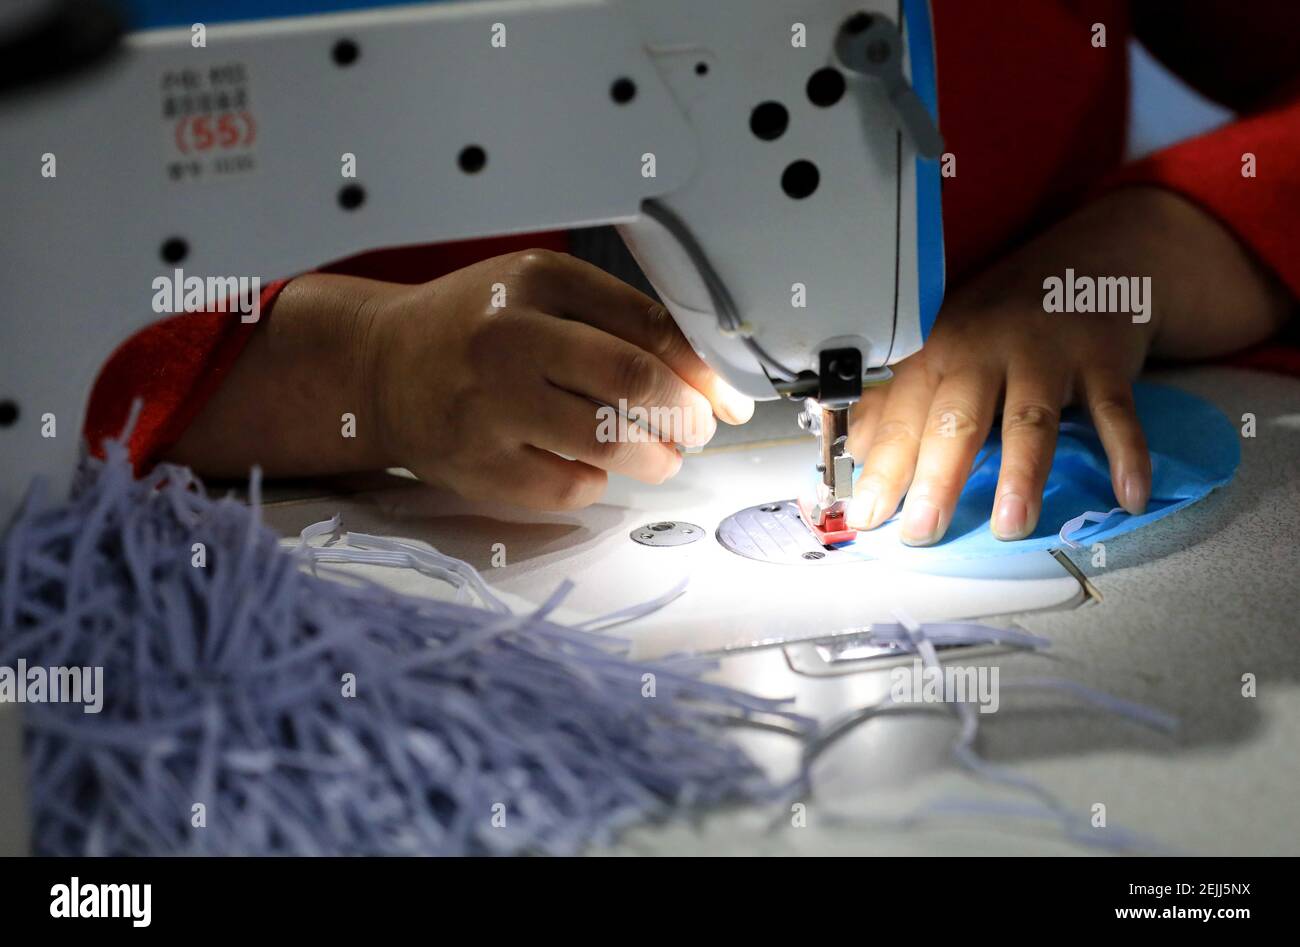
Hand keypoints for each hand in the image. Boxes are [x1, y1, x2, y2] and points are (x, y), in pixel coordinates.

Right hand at [369, 249, 753, 508]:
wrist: (381, 365)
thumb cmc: (476, 328)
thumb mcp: (542, 294)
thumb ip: (618, 321)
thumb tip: (708, 379)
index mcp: (539, 281)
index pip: (651, 326)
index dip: (704, 371)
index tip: (728, 398)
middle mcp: (512, 337)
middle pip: (637, 381)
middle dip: (687, 415)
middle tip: (694, 429)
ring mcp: (492, 404)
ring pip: (612, 443)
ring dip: (656, 458)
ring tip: (658, 456)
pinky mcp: (480, 464)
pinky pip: (571, 487)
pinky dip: (596, 482)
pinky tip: (587, 466)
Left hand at [844, 186, 1287, 544]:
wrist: (1092, 254)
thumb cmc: (1003, 316)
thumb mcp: (943, 344)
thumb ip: (901, 399)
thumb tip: (854, 453)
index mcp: (939, 349)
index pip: (903, 414)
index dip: (883, 466)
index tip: (866, 515)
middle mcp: (987, 348)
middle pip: (958, 417)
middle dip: (937, 475)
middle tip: (922, 529)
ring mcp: (1047, 351)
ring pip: (1029, 417)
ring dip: (1020, 473)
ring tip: (1010, 526)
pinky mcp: (1104, 356)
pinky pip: (1115, 410)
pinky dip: (1126, 453)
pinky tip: (1128, 497)